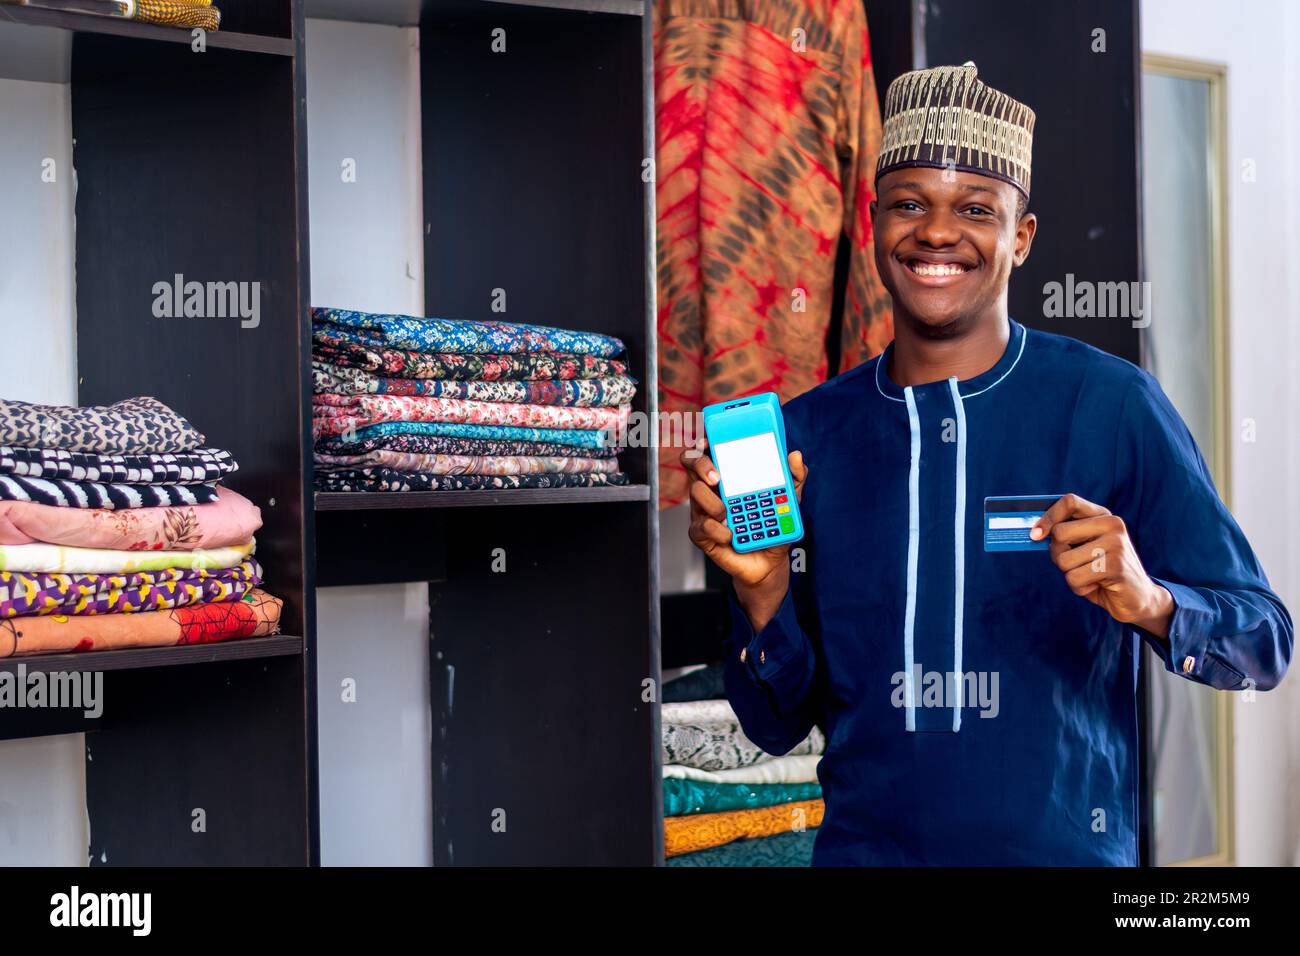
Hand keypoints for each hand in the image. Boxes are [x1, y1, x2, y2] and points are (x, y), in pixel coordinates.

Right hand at [681, 437, 807, 629]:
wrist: (769, 563)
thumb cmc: (773, 526)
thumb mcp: (790, 500)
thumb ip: (794, 478)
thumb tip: (795, 456)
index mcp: (728, 475)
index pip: (708, 449)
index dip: (703, 440)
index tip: (709, 439)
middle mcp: (711, 489)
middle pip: (691, 462)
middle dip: (701, 464)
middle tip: (718, 477)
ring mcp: (703, 510)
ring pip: (695, 492)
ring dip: (714, 502)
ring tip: (729, 514)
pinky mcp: (701, 534)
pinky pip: (701, 526)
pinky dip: (718, 531)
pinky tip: (730, 536)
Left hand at [1032, 493, 1173, 638]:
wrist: (1138, 598)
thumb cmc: (1102, 571)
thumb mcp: (1085, 548)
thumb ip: (1066, 537)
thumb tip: (1034, 532)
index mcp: (1104, 516)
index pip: (1070, 501)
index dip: (1048, 516)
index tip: (1035, 534)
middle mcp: (1112, 525)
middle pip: (1059, 533)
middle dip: (1058, 554)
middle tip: (1076, 564)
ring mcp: (1116, 545)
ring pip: (1063, 560)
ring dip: (1070, 575)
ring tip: (1091, 576)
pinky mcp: (1115, 567)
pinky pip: (1074, 579)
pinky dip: (1079, 588)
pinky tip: (1097, 586)